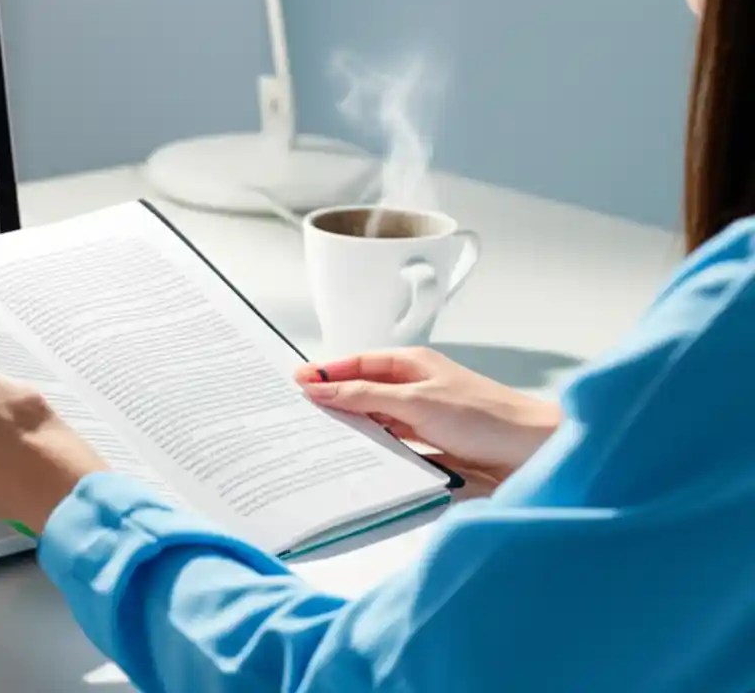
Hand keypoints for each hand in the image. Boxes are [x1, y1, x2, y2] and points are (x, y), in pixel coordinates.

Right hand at [296, 348, 561, 482]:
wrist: (534, 454)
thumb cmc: (487, 417)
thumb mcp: (416, 401)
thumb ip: (365, 396)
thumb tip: (319, 387)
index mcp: (413, 365)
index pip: (358, 364)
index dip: (325, 372)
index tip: (293, 384)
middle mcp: (415, 390)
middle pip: (362, 394)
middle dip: (332, 403)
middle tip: (297, 417)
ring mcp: (422, 420)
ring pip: (374, 423)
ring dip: (352, 431)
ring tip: (317, 442)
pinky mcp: (430, 450)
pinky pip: (390, 449)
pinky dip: (372, 454)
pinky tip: (354, 463)